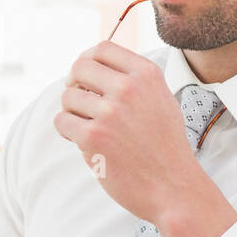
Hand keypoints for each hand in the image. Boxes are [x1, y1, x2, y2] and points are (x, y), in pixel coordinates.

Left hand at [52, 40, 194, 225]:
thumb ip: (134, 80)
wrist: (174, 188)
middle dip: (73, 83)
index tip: (86, 77)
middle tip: (79, 100)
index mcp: (147, 75)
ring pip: (67, 96)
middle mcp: (129, 88)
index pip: (103, 48)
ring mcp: (110, 112)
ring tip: (88, 127)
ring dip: (71, 112)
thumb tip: (94, 64)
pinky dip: (67, 131)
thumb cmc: (165, 147)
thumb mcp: (161, 100)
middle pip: (79, 67)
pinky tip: (83, 141)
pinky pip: (61, 121)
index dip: (88, 60)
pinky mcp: (93, 137)